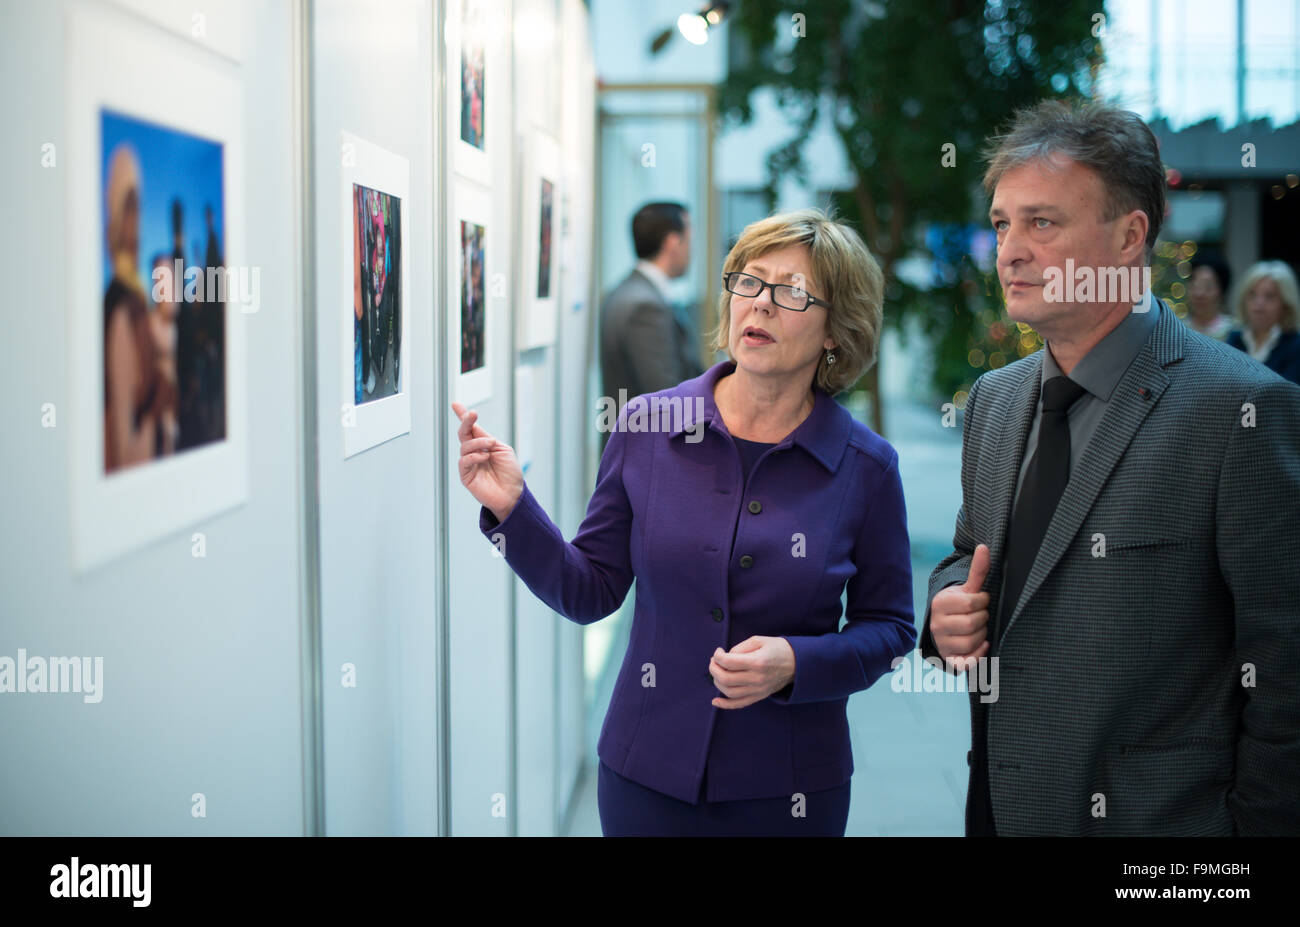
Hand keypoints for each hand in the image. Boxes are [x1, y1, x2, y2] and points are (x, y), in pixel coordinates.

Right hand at [452, 401, 523, 522]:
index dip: (463, 416)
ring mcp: (469, 464)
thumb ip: (488, 439)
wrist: (513, 494)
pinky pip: (464, 461)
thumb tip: (475, 429)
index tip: (456, 404)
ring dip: (478, 442)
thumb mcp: (503, 450)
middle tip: (472, 414)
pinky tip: (485, 457)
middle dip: (466, 421)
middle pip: (464, 434)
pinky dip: (474, 456)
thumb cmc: (510, 473)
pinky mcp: (466, 476)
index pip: (471, 429)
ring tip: (490, 445)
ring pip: (465, 446)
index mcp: (483, 445)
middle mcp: (474, 453)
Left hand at [709, 636, 794, 708]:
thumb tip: (725, 658)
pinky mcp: (759, 696)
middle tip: (714, 661)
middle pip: (725, 678)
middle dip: (714, 668)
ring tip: (718, 672)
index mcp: (758, 662)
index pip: (728, 662)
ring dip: (717, 682)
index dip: (718, 656)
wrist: (797, 664)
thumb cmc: (777, 649)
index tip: (719, 651)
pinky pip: (739, 704)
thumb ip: (740, 648)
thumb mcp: (759, 640)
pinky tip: (715, 701)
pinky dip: (725, 705)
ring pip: (729, 692)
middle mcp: (757, 678)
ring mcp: (758, 690)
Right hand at [930, 543, 991, 672]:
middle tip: (980, 615)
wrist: (944, 628)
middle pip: (972, 623)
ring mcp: (941, 642)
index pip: (970, 602)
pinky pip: (967, 662)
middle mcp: (936, 624)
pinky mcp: (949, 659)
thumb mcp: (966, 588)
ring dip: (982, 635)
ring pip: (971, 641)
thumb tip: (984, 547)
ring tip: (979, 629)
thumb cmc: (959, 606)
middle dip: (983, 618)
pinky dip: (978, 654)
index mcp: (940, 603)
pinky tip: (982, 644)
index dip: (982, 601)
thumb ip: (977, 570)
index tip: (980, 600)